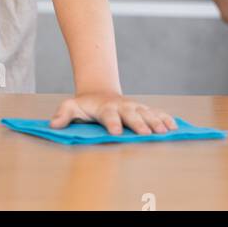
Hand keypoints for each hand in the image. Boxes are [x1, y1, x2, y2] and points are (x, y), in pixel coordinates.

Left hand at [49, 92, 178, 135]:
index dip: (112, 123)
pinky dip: (166, 118)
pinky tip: (174, 127)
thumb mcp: (71, 106)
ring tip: (165, 131)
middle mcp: (122, 107)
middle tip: (146, 133)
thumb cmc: (85, 105)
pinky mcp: (143, 109)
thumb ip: (63, 115)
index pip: (108, 116)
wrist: (99, 92)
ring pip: (147, 113)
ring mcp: (134, 107)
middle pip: (132, 115)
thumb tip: (53, 124)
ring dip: (156, 122)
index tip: (116, 132)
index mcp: (105, 108)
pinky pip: (156, 113)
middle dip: (139, 123)